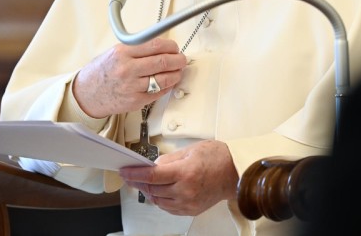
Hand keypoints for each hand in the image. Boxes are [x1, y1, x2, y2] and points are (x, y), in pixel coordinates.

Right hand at [72, 37, 186, 117]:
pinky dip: (167, 87)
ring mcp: (132, 87)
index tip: (175, 47)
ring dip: (176, 74)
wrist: (87, 93)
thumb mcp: (115, 52)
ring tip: (178, 71)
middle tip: (182, 59)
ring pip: (164, 79)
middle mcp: (127, 69)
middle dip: (178, 60)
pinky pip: (158, 93)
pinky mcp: (136, 101)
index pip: (155, 45)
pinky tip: (169, 82)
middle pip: (163, 62)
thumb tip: (162, 46)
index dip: (171, 46)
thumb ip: (137, 48)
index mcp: (123, 53)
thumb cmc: (102, 71)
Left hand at [119, 140, 238, 215]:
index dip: (135, 174)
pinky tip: (159, 191)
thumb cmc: (217, 158)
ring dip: (149, 191)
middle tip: (131, 175)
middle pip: (152, 189)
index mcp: (186, 172)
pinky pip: (168, 208)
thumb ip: (168, 159)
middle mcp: (186, 190)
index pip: (152, 176)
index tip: (125, 172)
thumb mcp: (190, 150)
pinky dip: (160, 199)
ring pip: (158, 200)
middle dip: (139, 182)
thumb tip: (152, 166)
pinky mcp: (191, 210)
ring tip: (145, 182)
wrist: (235, 173)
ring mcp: (188, 203)